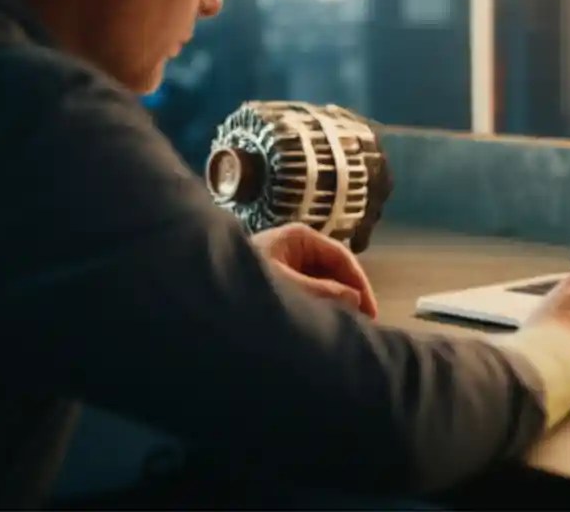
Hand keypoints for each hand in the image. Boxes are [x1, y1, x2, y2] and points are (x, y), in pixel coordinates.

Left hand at [251, 223, 378, 318]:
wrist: (199, 299)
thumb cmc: (240, 286)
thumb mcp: (288, 287)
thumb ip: (323, 293)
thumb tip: (355, 300)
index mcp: (298, 238)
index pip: (341, 256)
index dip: (359, 284)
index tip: (370, 312)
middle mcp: (292, 248)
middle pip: (332, 271)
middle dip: (346, 297)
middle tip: (358, 326)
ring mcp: (283, 265)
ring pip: (319, 284)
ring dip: (331, 306)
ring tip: (339, 330)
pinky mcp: (274, 284)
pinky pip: (304, 294)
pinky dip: (315, 310)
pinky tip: (319, 328)